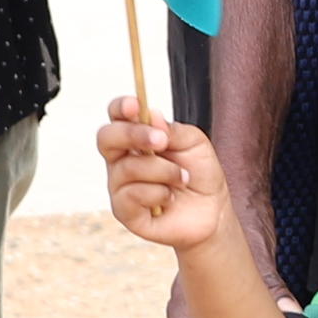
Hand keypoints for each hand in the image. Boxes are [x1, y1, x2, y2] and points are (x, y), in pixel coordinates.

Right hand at [105, 111, 227, 254]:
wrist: (212, 212)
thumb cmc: (199, 174)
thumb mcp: (195, 144)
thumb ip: (173, 130)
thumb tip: (151, 115)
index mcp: (135, 138)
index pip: (117, 116)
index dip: (121, 107)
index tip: (136, 105)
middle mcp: (121, 160)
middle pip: (106, 138)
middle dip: (133, 135)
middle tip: (162, 141)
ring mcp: (120, 186)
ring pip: (127, 168)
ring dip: (164, 171)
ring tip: (183, 179)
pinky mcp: (124, 212)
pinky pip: (132, 195)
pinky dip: (159, 194)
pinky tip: (170, 198)